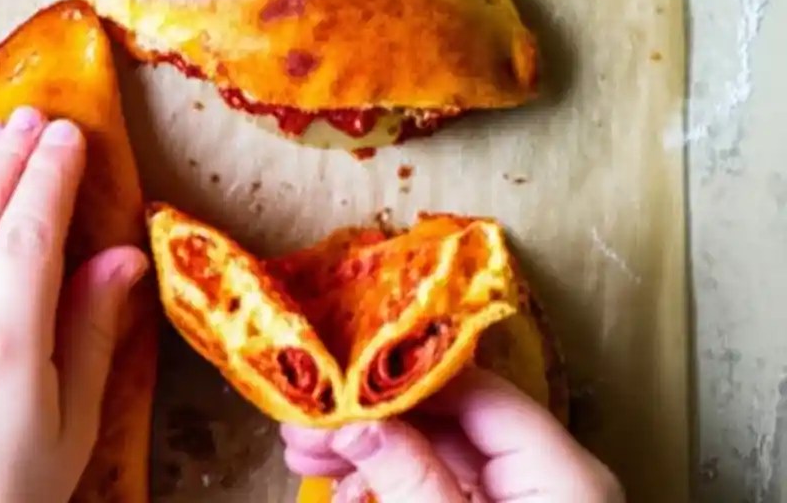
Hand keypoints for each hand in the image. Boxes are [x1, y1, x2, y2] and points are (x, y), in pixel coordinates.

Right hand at [281, 368, 623, 502]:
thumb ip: (404, 474)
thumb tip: (352, 416)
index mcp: (563, 474)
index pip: (479, 389)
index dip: (404, 375)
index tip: (335, 377)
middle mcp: (548, 479)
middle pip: (452, 422)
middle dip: (373, 420)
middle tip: (303, 427)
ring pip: (438, 456)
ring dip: (370, 453)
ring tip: (305, 459)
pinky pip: (438, 490)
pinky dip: (388, 487)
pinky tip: (343, 495)